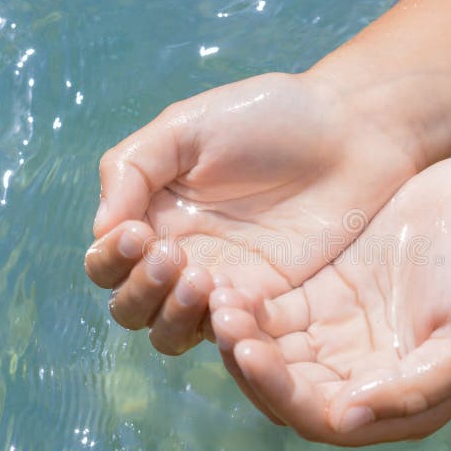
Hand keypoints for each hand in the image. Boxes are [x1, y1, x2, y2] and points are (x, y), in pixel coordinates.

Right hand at [84, 72, 421, 354]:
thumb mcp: (185, 127)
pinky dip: (220, 325)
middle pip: (130, 306)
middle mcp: (180, 254)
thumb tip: (100, 229)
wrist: (350, 131)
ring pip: (170, 332)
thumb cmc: (267, 117)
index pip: (106, 260)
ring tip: (201, 279)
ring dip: (171, 315)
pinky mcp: (267, 300)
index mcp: (152, 213)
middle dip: (139, 289)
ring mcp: (223, 281)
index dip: (110, 258)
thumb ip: (132, 170)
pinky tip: (236, 297)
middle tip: (174, 255)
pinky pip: (228, 333)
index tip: (139, 231)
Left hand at [209, 157, 450, 444]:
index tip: (252, 353)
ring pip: (273, 349)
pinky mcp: (324, 295)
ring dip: (242, 334)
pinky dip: (249, 305)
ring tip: (219, 300)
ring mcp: (337, 334)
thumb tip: (348, 419)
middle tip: (225, 321)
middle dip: (250, 362)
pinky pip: (275, 311)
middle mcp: (358, 376)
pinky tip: (229, 284)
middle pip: (285, 387)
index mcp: (395, 399)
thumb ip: (416, 388)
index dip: (281, 393)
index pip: (320, 416)